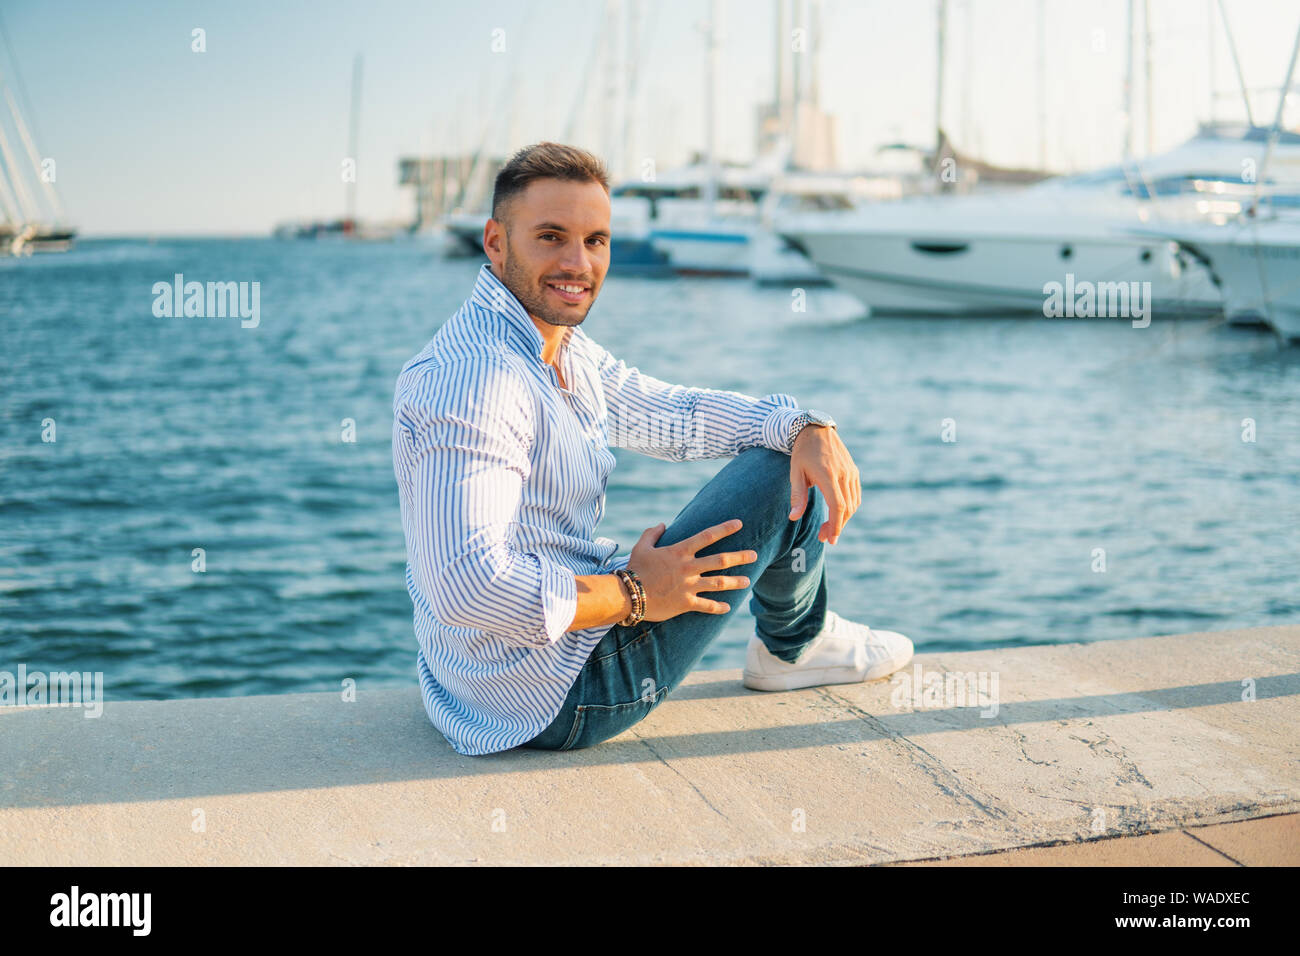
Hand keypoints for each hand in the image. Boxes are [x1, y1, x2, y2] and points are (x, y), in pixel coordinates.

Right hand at [625, 519, 757, 620]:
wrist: (628, 595)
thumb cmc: (635, 569)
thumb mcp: (642, 546)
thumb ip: (652, 533)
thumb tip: (662, 524)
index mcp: (680, 551)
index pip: (707, 536)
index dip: (725, 529)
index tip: (739, 524)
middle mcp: (688, 568)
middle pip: (721, 560)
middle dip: (740, 557)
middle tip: (755, 555)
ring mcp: (689, 586)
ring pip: (719, 583)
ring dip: (735, 582)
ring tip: (748, 581)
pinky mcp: (686, 603)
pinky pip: (707, 606)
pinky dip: (718, 607)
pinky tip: (728, 607)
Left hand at [789, 425, 859, 544]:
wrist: (816, 430)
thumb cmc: (802, 453)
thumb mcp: (795, 473)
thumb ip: (797, 496)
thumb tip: (793, 517)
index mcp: (828, 475)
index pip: (837, 506)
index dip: (836, 525)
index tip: (830, 539)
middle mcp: (844, 474)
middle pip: (847, 508)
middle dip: (837, 526)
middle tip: (824, 537)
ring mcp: (851, 472)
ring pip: (853, 503)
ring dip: (843, 519)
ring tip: (829, 528)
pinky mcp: (854, 471)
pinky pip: (855, 495)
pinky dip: (849, 508)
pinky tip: (837, 513)